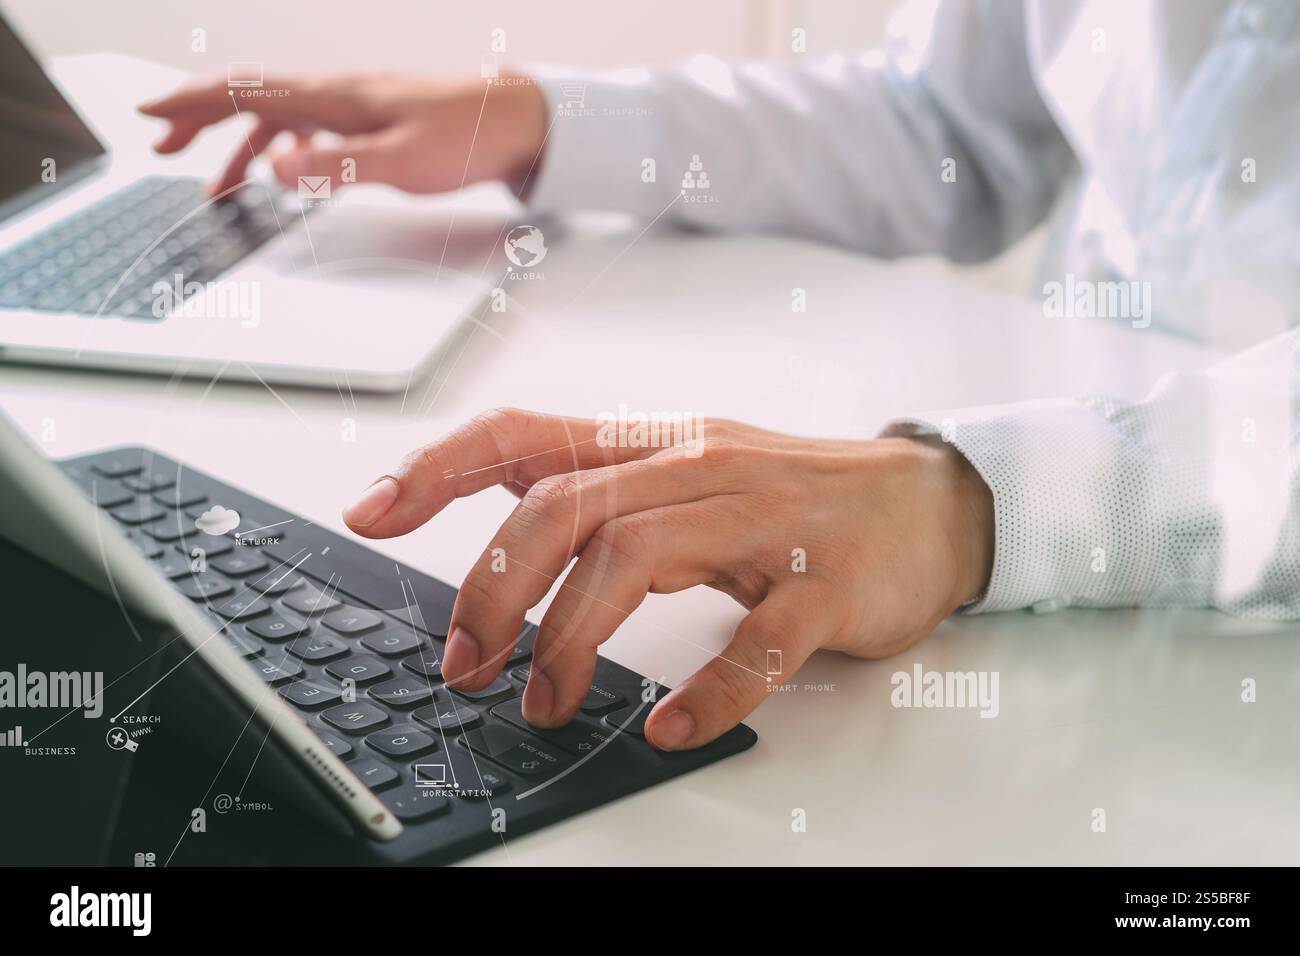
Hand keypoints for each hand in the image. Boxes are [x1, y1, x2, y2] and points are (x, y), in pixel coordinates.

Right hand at [138, 73, 547, 196]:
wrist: (518, 120)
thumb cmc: (468, 137)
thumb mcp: (403, 161)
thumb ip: (338, 166)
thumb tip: (276, 168)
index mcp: (335, 97)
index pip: (246, 90)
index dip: (192, 101)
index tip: (149, 114)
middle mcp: (336, 94)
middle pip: (250, 98)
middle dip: (198, 119)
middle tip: (161, 146)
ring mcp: (352, 107)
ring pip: (277, 118)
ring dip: (237, 146)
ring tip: (213, 187)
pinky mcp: (370, 123)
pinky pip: (308, 130)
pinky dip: (280, 151)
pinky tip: (280, 175)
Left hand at [342, 408, 994, 750]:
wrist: (927, 500)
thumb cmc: (790, 493)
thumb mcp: (687, 471)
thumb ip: (604, 490)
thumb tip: (506, 525)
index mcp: (655, 443)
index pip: (527, 433)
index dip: (440, 465)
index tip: (371, 509)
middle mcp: (696, 468)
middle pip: (564, 507)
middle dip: (493, 588)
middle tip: (466, 663)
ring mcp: (761, 522)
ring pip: (637, 559)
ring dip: (571, 640)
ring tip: (545, 705)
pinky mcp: (822, 584)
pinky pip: (757, 638)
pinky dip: (707, 689)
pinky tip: (668, 727)